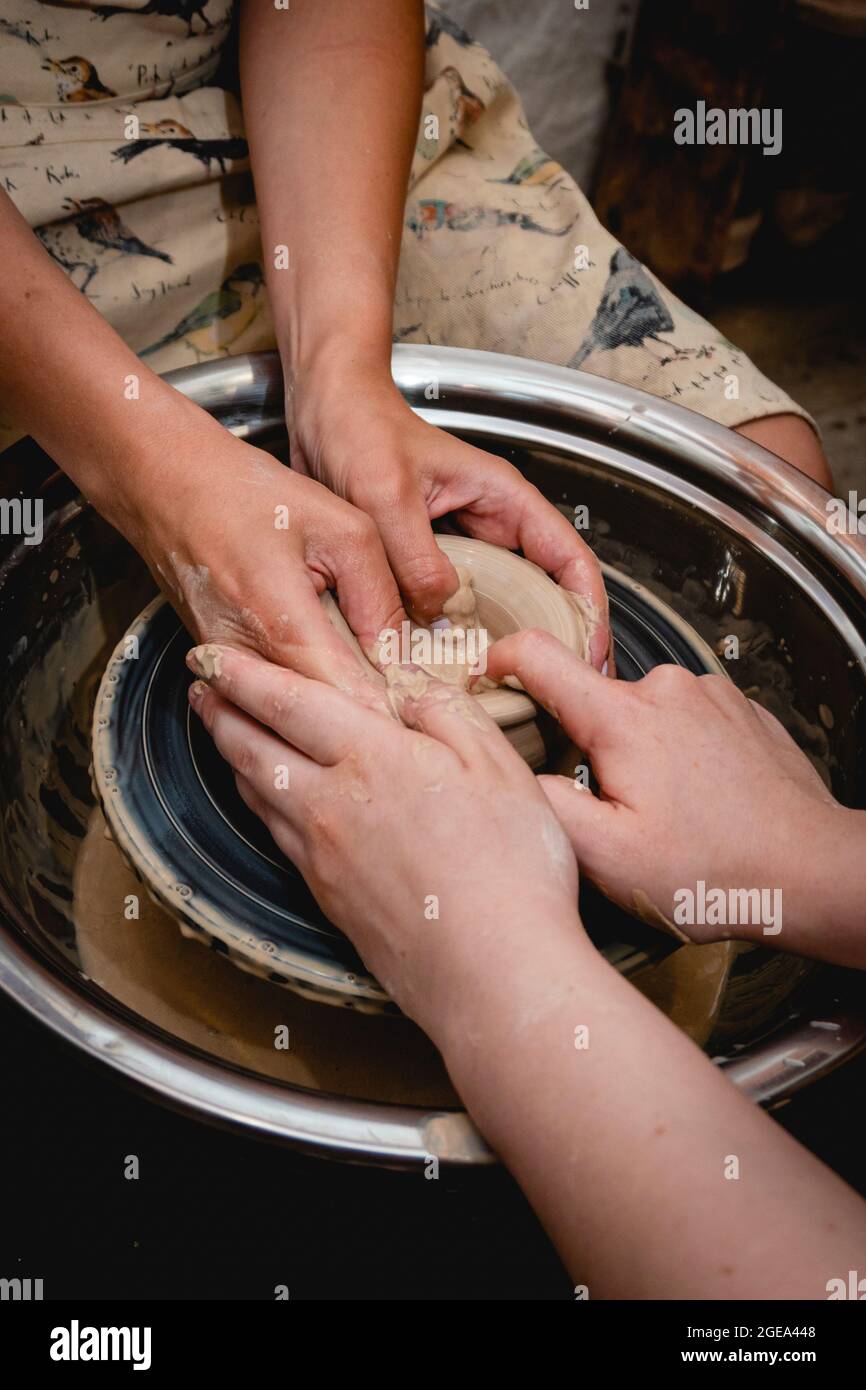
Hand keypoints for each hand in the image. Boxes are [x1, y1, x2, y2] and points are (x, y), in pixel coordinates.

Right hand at [119, 414, 406, 703]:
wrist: (167, 484)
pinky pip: (267, 698)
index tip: (425, 718)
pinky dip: (305, 700)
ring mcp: (226, 670)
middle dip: (368, 723)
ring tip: (385, 715)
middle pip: (318, 718)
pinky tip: (340, 695)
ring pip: (290, 715)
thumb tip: (403, 651)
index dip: (391, 712)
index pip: (347, 698)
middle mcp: (246, 660)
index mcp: (281, 624)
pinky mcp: (219, 667)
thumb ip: (378, 592)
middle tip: (415, 723)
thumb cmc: (248, 495)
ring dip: (336, 718)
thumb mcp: (341, 526)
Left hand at [185, 644, 579, 1037]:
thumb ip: (448, 713)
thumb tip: (409, 688)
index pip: (285, 701)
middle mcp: (329, 803)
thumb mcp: (499, 766)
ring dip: (233, 757)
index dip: (240, 674)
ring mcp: (322, 855)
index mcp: (370, 757)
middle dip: (220, 712)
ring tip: (226, 735)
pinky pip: (277, 834)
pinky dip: (261, 803)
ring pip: (258, 793)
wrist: (491, 975)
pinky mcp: (327, 896)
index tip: (209, 655)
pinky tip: (271, 802)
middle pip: (252, 747)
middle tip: (201, 689)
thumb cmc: (508, 870)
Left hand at [290, 365, 610, 666]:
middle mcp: (491, 526)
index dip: (589, 612)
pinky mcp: (429, 566)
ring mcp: (463, 549)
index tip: (590, 658)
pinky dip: (460, 643)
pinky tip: (455, 673)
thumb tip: (441, 612)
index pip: (570, 560)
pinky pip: (456, 612)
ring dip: (508, 648)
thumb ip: (416, 556)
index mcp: (503, 499)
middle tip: (560, 697)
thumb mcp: (386, 494)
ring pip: (501, 608)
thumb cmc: (359, 429)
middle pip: (545, 593)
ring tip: (514, 696)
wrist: (322, 414)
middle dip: (557, 643)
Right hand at [485, 631, 865, 961]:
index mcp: (624, 717)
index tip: (487, 676)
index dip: (500, 659)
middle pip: (593, 697)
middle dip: (586, 745)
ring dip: (637, 751)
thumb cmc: (715, 869)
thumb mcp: (608, 857)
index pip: (539, 655)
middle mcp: (666, 689)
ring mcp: (708, 694)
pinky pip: (683, 719)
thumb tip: (510, 773)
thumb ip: (544, 805)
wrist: (809, 869)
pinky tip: (694, 798)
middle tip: (608, 804)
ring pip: (640, 712)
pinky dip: (677, 752)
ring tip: (662, 809)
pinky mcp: (737, 709)